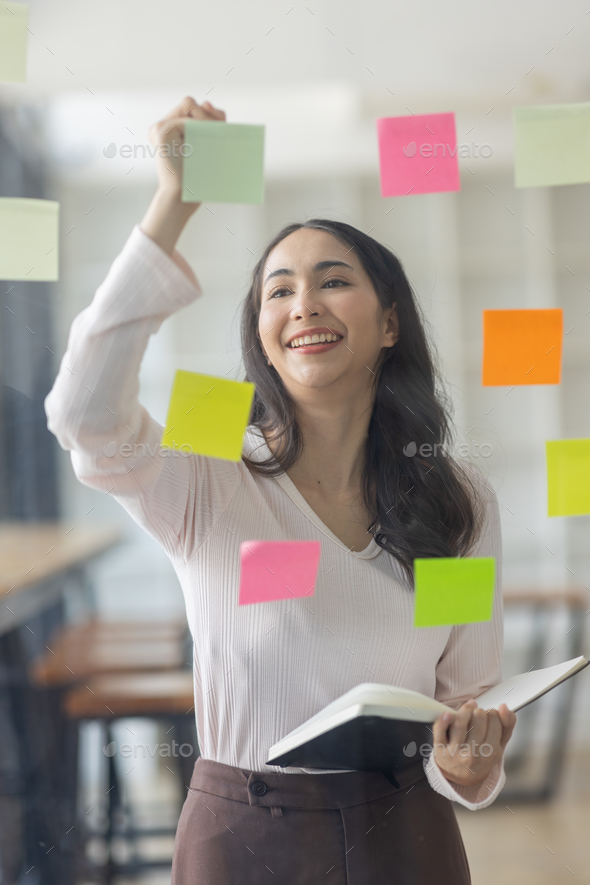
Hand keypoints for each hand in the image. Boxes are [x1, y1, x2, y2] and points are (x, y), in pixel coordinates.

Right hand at [141, 96, 226, 253]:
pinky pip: (187, 114)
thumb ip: (211, 122)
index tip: (219, 128)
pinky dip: (199, 125)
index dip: (209, 114)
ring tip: (206, 142)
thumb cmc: (199, 176)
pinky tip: (199, 142)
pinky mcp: (160, 130)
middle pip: (191, 103)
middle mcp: (164, 127)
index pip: (194, 108)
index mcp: (173, 131)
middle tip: (213, 137)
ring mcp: (159, 127)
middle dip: (207, 116)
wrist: (184, 195)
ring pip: (189, 103)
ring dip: (204, 120)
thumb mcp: (209, 144)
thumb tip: (206, 102)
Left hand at [431, 700, 515, 786]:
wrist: (462, 777)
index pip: (494, 719)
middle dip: (479, 712)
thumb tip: (504, 706)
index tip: (490, 716)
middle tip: (477, 716)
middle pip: (478, 717)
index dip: (492, 713)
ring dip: (464, 710)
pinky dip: (443, 720)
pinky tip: (447, 714)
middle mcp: (474, 754)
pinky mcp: (440, 750)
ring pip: (460, 722)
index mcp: (492, 752)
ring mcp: (456, 752)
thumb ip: (507, 725)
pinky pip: (440, 731)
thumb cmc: (482, 756)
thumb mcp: (499, 744)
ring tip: (467, 710)